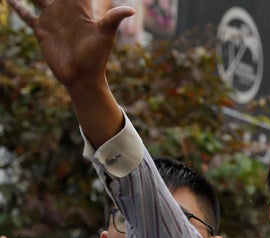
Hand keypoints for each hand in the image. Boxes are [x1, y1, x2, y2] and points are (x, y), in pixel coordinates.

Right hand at [9, 0, 132, 91]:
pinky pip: (25, 14)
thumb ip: (113, 20)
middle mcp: (64, 9)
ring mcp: (51, 18)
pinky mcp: (41, 29)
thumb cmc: (97, 58)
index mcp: (79, 7)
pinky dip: (17, 5)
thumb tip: (131, 10)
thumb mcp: (105, 36)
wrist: (83, 78)